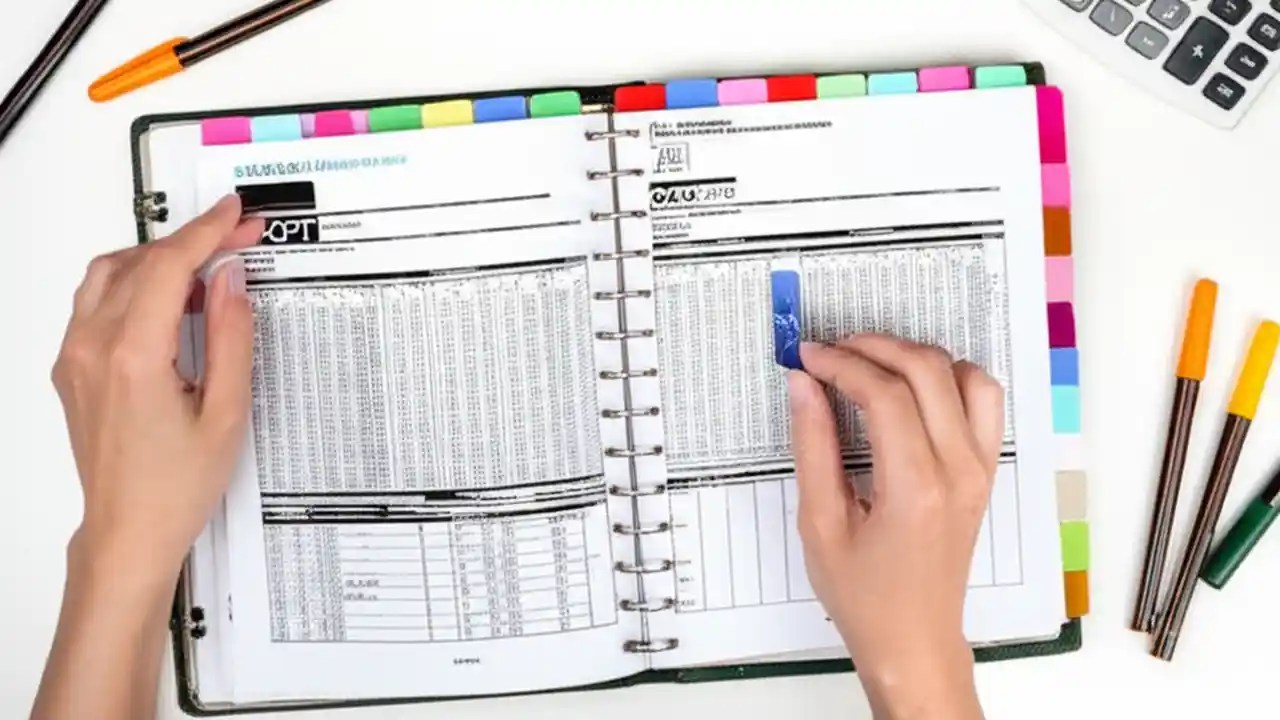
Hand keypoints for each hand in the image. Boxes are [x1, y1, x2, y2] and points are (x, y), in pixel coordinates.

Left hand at [52, 194, 262, 579]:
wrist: (128, 531)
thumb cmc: (176, 486)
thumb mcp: (227, 411)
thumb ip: (231, 336)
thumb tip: (230, 278)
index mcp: (132, 357)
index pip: (169, 267)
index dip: (207, 231)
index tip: (237, 214)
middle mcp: (91, 348)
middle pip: (138, 263)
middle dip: (191, 242)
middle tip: (238, 237)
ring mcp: (74, 357)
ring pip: (109, 276)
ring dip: (157, 259)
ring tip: (207, 269)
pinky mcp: (71, 369)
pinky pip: (97, 303)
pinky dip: (135, 285)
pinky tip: (172, 303)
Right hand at [788, 336, 1003, 719]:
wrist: (914, 638)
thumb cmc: (863, 594)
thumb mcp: (821, 524)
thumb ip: (814, 447)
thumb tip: (804, 384)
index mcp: (915, 489)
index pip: (884, 394)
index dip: (841, 363)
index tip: (807, 356)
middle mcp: (958, 471)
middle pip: (927, 370)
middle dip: (874, 347)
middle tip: (832, 350)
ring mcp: (980, 468)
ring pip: (965, 374)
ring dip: (915, 356)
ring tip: (870, 362)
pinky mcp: (985, 470)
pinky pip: (984, 400)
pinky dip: (950, 376)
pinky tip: (911, 385)